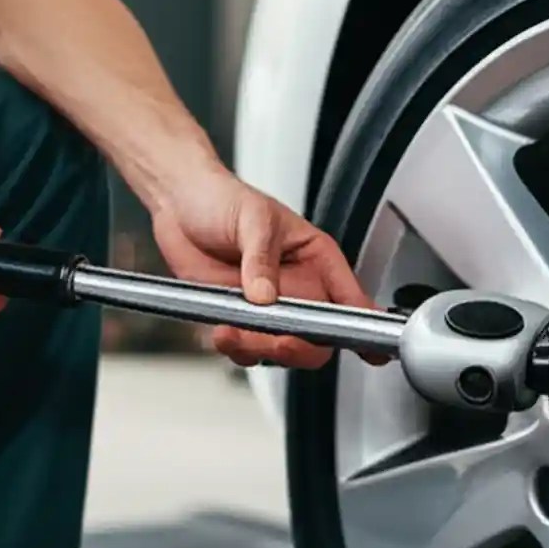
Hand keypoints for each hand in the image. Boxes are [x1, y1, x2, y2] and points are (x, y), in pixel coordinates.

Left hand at [149, 167, 386, 368]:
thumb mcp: (252, 218)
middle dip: (300, 346)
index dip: (364, 326)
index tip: (370, 349)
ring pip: (281, 347)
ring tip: (235, 333)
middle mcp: (298, 287)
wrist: (178, 204)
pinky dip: (235, 348)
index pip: (350, 297)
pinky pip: (246, 348)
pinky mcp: (238, 318)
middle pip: (317, 335)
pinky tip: (223, 332)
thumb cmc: (222, 198)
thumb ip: (261, 258)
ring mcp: (269, 307)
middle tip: (280, 342)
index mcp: (315, 258)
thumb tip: (265, 295)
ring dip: (259, 349)